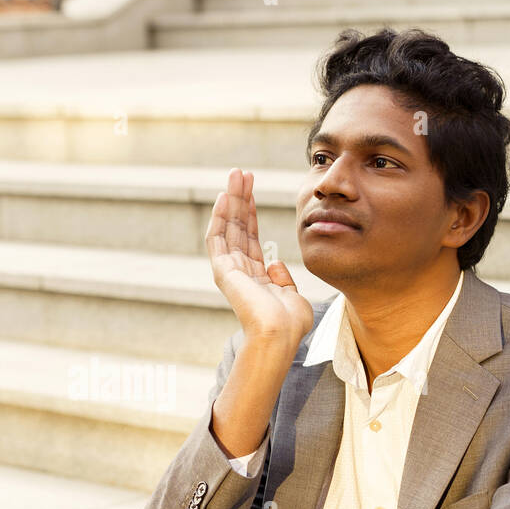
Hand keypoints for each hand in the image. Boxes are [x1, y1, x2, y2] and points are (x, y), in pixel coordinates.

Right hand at [205, 168, 313, 348]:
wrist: (280, 335)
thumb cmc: (290, 323)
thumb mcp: (292, 296)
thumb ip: (283, 279)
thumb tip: (274, 262)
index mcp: (257, 277)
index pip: (251, 237)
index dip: (251, 213)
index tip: (252, 190)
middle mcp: (240, 271)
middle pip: (237, 227)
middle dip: (240, 199)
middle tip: (242, 173)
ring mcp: (230, 270)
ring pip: (227, 227)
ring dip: (231, 200)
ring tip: (236, 175)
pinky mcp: (223, 270)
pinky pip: (217, 238)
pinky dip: (219, 216)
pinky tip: (224, 196)